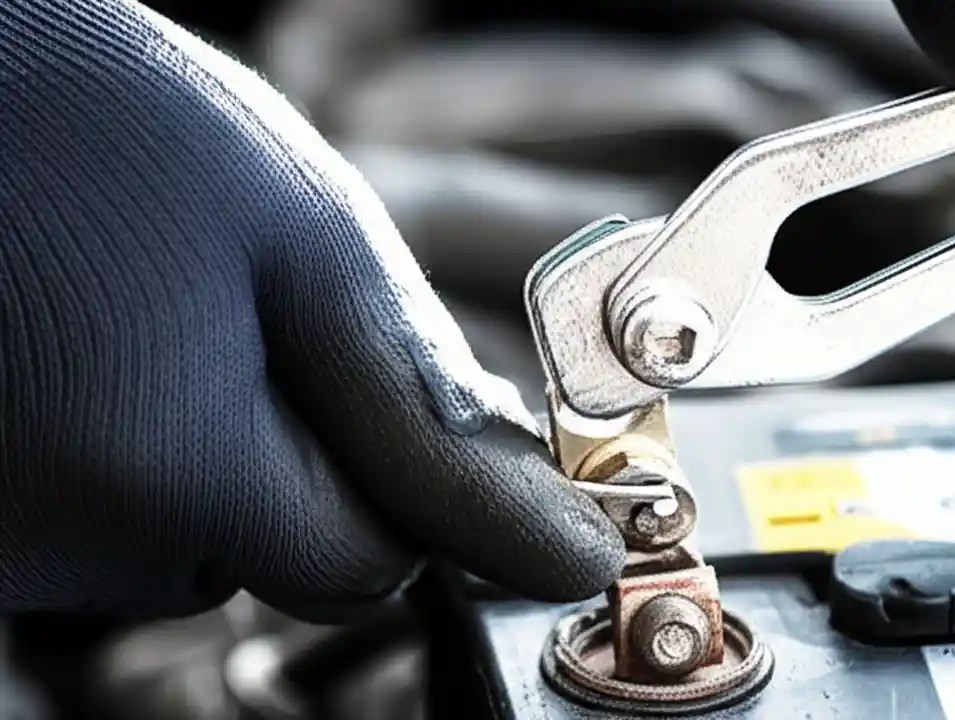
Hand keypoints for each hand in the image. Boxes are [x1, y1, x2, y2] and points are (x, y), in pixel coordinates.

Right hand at [0, 0, 623, 620]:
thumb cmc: (100, 125)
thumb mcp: (310, 246)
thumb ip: (433, 422)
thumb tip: (561, 552)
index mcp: (168, 486)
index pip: (372, 567)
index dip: (401, 474)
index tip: (375, 376)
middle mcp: (63, 550)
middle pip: (278, 554)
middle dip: (302, 447)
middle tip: (242, 304)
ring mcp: (7, 540)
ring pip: (193, 529)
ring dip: (210, 436)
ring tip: (151, 304)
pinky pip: (110, 509)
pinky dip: (134, 435)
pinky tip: (100, 337)